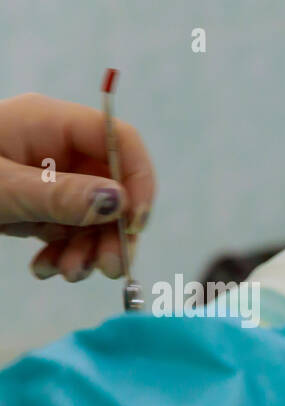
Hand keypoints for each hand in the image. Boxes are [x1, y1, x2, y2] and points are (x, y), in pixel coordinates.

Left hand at [0, 93, 154, 280]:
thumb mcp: (0, 189)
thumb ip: (59, 196)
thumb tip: (118, 202)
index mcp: (49, 123)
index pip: (121, 141)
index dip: (139, 180)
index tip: (136, 224)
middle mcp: (56, 148)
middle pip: (113, 186)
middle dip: (114, 231)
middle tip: (110, 269)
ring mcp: (47, 178)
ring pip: (94, 216)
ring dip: (90, 250)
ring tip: (66, 273)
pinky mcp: (35, 205)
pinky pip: (69, 231)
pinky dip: (65, 253)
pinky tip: (46, 268)